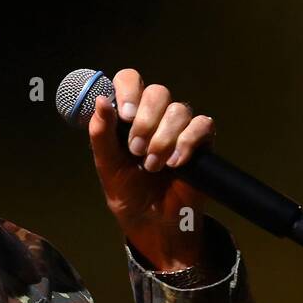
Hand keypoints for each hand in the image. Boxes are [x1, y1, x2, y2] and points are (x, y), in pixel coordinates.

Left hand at [88, 69, 215, 270]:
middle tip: (136, 150)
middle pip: (158, 92)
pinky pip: (201, 126)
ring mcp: (180, 128)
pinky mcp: (201, 143)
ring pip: (179, 110)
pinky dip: (187, 143)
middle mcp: (155, 116)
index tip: (125, 115)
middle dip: (145, 121)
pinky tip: (175, 163)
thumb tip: (100, 100)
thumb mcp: (107, 164)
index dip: (128, 89)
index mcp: (129, 115)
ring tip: (153, 165)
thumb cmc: (128, 192)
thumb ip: (102, 133)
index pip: (130, 79)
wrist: (153, 222)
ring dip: (163, 139)